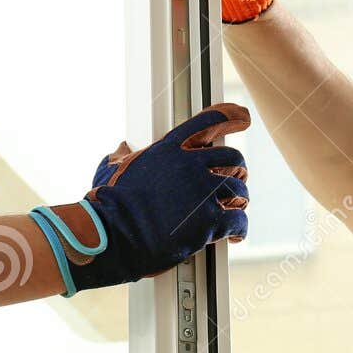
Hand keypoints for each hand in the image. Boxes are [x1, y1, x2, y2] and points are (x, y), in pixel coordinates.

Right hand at [28, 103, 250, 294]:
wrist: (113, 235)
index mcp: (169, 148)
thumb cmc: (109, 205)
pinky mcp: (210, 221)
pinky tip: (234, 234)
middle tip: (236, 179)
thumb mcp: (111, 169)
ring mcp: (202, 192)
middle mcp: (190, 165)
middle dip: (237, 169)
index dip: (231, 117)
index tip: (243, 117)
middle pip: (232, 158)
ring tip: (234, 209)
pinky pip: (239, 220)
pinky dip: (240, 228)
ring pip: (239, 190)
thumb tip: (122, 148)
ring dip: (239, 200)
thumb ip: (122, 156)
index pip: (209, 121)